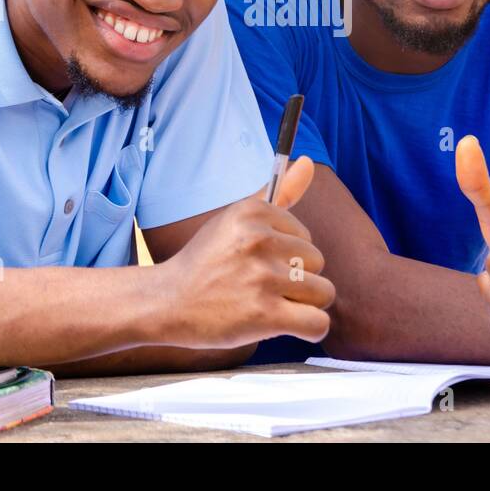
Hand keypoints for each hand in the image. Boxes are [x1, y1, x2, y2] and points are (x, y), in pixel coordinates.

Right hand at [160, 156, 335, 348]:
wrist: (166, 302)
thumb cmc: (206, 262)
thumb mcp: (237, 219)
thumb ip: (279, 193)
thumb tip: (309, 162)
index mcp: (253, 212)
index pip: (306, 236)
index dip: (286, 255)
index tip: (256, 263)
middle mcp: (259, 240)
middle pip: (318, 262)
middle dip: (297, 278)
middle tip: (261, 286)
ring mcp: (262, 277)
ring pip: (323, 292)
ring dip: (302, 304)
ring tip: (271, 305)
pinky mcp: (264, 314)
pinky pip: (317, 323)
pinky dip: (309, 328)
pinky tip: (287, 324)